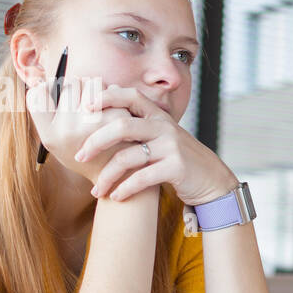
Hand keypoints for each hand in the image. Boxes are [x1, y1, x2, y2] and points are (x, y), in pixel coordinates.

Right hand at [25, 76, 135, 184]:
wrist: (122, 178)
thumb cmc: (90, 155)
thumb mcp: (61, 142)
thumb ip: (51, 114)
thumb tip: (41, 78)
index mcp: (48, 136)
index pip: (37, 94)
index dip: (49, 87)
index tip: (62, 92)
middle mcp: (66, 130)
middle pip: (70, 83)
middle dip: (81, 86)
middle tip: (88, 102)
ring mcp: (90, 126)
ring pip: (93, 83)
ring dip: (100, 90)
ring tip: (103, 107)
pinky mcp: (115, 123)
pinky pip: (114, 92)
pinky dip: (118, 98)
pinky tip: (119, 114)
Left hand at [76, 86, 238, 204]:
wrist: (212, 180)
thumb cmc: (180, 159)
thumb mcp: (162, 135)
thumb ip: (139, 121)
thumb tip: (109, 95)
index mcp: (159, 116)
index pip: (130, 96)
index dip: (106, 97)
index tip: (84, 107)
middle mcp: (165, 128)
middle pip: (122, 126)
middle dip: (96, 141)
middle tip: (80, 156)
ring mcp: (172, 147)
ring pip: (128, 157)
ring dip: (107, 176)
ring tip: (97, 190)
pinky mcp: (177, 167)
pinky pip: (142, 178)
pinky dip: (125, 189)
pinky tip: (116, 196)